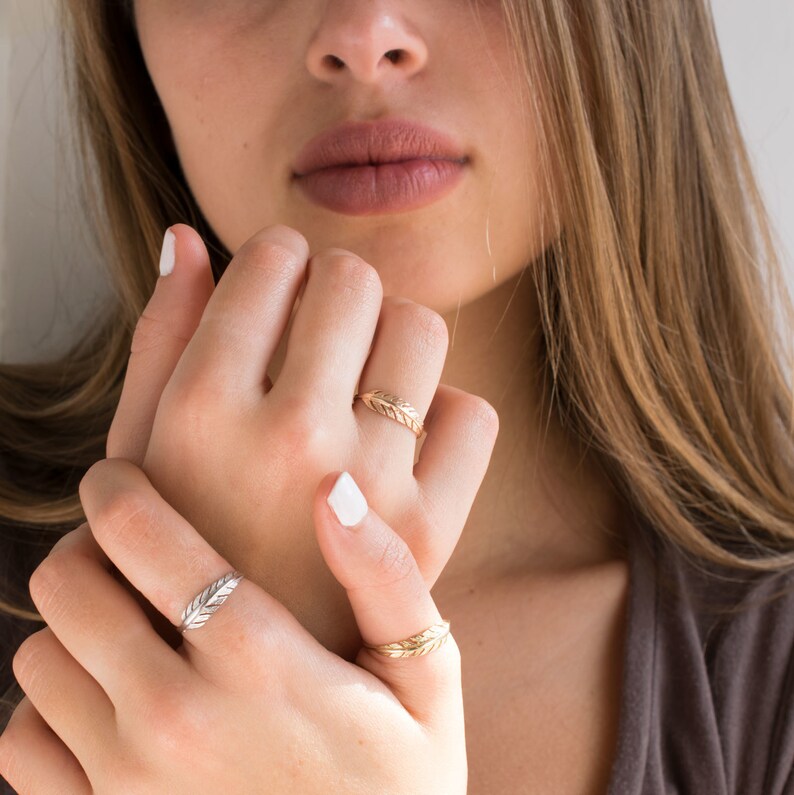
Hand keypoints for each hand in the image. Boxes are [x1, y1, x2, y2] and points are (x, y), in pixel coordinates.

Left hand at [0, 458, 466, 793]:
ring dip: (72, 627)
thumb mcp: (426, 680)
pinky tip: (106, 703)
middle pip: (69, 587)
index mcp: (259, 661)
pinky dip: (48, 708)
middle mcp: (176, 717)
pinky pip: (23, 742)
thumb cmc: (403, 787)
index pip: (145, 539)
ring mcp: (126, 785)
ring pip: (39, 657)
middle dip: (86, 549)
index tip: (116, 476)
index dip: (115, 489)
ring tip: (124, 628)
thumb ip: (386, 578)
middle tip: (121, 552)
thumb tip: (336, 490)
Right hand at [106, 224, 497, 656]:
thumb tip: (188, 236)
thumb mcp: (138, 448)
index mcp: (203, 409)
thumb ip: (161, 337)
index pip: (275, 257)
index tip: (279, 287)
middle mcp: (291, 438)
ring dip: (394, 335)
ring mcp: (369, 486)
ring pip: (422, 329)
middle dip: (339, 287)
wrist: (232, 678)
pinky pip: (472, 414)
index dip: (281, 259)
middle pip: (357, 281)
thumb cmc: (176, 549)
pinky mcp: (429, 530)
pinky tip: (402, 434)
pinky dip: (444, 409)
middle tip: (322, 326)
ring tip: (362, 375)